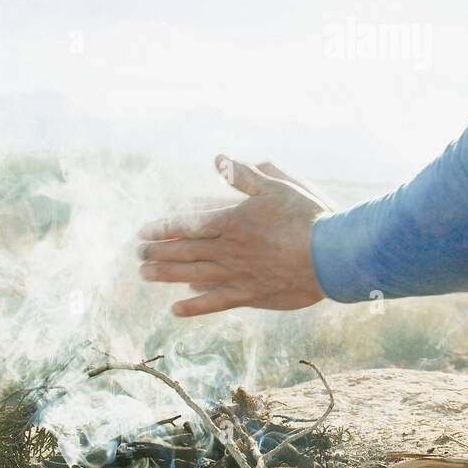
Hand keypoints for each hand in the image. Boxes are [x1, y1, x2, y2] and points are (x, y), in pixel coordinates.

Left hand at [137, 156, 332, 315]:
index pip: (188, 224)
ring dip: (166, 275)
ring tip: (144, 274)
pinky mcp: (250, 294)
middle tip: (137, 253)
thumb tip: (218, 159)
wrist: (330, 256)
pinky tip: (176, 309)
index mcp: (232, 221)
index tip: (144, 231)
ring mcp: (237, 274)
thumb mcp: (277, 186)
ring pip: (192, 275)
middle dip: (158, 251)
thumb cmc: (306, 217)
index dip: (164, 227)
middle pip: (185, 250)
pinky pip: (215, 302)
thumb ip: (245, 175)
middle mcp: (228, 249)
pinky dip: (194, 306)